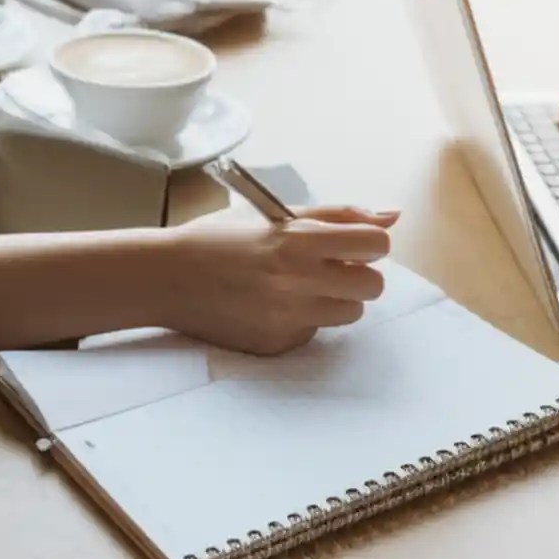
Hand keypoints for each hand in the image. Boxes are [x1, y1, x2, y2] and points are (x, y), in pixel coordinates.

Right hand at [163, 204, 399, 354]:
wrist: (165, 277)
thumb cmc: (222, 238)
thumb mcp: (277, 215)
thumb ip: (339, 216)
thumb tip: (393, 216)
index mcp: (298, 239)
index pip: (375, 245)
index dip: (370, 244)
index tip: (353, 245)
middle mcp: (297, 280)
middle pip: (373, 286)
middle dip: (359, 276)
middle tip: (329, 268)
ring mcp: (287, 316)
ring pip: (351, 313)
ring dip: (336, 300)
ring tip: (299, 287)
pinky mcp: (276, 342)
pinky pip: (315, 332)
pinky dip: (304, 320)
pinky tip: (272, 306)